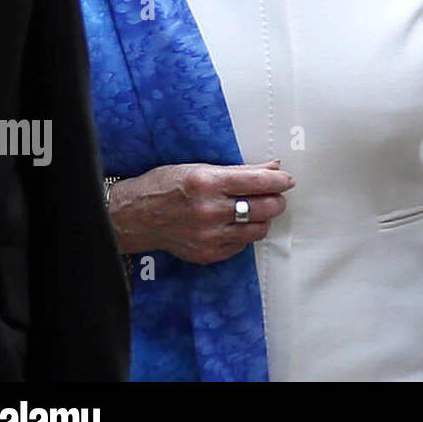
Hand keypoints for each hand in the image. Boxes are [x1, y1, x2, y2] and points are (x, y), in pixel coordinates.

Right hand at [109, 160, 294, 264]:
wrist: (135, 217)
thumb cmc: (167, 185)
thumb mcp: (200, 168)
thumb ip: (240, 170)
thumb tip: (274, 167)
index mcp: (208, 183)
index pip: (259, 182)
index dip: (280, 180)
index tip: (287, 180)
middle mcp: (209, 211)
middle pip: (265, 208)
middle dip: (277, 200)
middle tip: (275, 196)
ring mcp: (208, 236)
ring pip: (258, 230)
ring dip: (264, 219)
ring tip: (256, 210)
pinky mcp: (207, 254)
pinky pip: (242, 245)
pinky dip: (245, 234)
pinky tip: (235, 224)